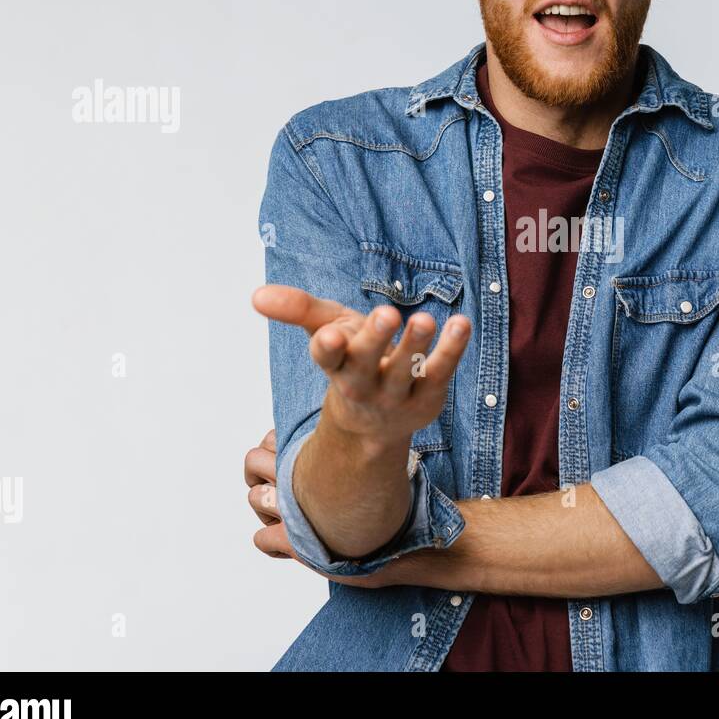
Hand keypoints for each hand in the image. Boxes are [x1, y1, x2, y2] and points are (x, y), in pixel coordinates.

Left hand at [243, 426, 400, 588]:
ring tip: (281, 512)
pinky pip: (262, 539)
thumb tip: (347, 434)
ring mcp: (294, 512)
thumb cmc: (395, 505)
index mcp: (316, 457)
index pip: (271, 439)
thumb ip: (349, 450)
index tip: (285, 453)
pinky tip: (287, 544)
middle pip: (253, 461)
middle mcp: (299, 481)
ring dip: (263, 505)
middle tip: (277, 482)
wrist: (406, 543)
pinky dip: (270, 542)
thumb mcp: (374, 463)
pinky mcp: (293, 543)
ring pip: (254, 498)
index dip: (273, 445)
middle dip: (259, 471)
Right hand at [251, 284, 471, 453]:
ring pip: (405, 371)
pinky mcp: (428, 397)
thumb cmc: (350, 361)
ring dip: (415, 346)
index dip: (328, 347)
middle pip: (366, 364)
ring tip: (425, 319)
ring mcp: (397, 394)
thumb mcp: (325, 329)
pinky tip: (461, 323)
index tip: (329, 336)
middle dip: (375, 340)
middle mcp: (363, 384)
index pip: (327, 358)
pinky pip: (441, 372)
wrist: (374, 422)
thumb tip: (257, 295)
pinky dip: (452, 349)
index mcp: (335, 366)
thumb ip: (297, 309)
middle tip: (387, 313)